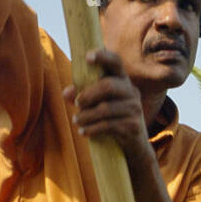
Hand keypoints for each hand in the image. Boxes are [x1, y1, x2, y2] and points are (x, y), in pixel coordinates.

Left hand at [62, 48, 151, 164]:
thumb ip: (82, 96)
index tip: (87, 57)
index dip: (103, 56)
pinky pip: (108, 125)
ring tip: (76, 121)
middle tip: (76, 104)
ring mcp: (134, 108)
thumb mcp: (97, 104)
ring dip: (86, 116)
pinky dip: (92, 129)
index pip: (116, 62)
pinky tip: (84, 132)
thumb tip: (66, 92)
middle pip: (108, 86)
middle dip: (88, 94)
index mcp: (122, 80)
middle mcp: (131, 91)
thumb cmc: (112, 118)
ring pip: (105, 108)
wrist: (134, 145)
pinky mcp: (133, 126)